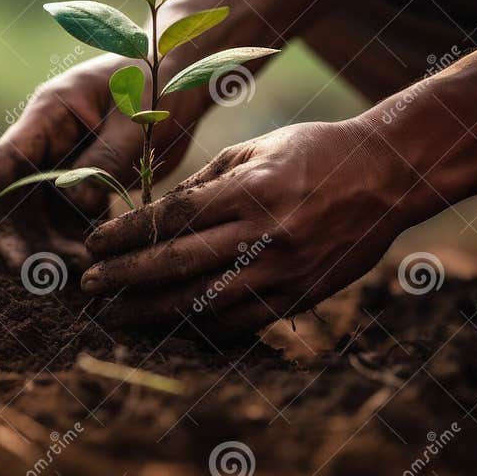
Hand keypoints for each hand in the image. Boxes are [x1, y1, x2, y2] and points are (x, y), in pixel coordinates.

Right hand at [0, 53, 206, 272]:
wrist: (181, 77)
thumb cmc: (156, 84)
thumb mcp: (133, 120)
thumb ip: (104, 160)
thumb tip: (75, 203)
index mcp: (50, 115)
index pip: (4, 159)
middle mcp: (50, 143)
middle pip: (18, 197)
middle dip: (23, 238)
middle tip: (43, 274)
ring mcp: (68, 163)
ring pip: (46, 214)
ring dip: (56, 245)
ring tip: (83, 269)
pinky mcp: (90, 181)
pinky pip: (75, 217)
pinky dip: (81, 240)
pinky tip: (97, 262)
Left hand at [82, 120, 416, 335]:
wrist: (386, 174)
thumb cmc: (315, 151)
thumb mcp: (256, 149)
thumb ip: (205, 182)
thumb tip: (156, 212)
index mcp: (249, 190)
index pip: (171, 218)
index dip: (126, 234)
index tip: (94, 244)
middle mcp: (265, 234)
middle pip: (178, 265)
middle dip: (125, 278)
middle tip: (89, 286)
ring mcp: (285, 270)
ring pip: (205, 302)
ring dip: (154, 311)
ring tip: (119, 313)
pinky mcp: (303, 295)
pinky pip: (243, 322)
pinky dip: (203, 326)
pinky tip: (173, 325)